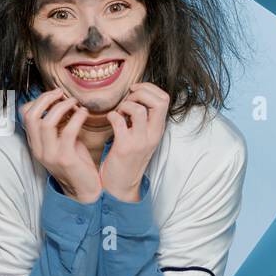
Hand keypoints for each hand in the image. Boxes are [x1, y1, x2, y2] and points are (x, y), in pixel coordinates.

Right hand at [20, 88, 100, 203]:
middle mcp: (39, 150)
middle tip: (61, 94)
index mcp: (36, 145)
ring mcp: (50, 155)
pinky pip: (68, 131)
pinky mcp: (65, 158)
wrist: (86, 190)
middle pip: (32, 116)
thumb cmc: (77, 164)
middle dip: (46, 99)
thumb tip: (61, 102)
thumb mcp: (62, 143)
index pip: (25, 116)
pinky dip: (77, 117)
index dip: (38, 100)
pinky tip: (84, 113)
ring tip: (74, 102)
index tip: (54, 95)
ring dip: (62, 107)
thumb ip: (58, 127)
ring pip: (47, 122)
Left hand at [100, 82, 168, 201]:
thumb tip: (134, 95)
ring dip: (125, 105)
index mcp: (158, 130)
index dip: (149, 88)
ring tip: (119, 113)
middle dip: (140, 92)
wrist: (121, 186)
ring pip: (139, 110)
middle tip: (127, 100)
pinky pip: (119, 121)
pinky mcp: (124, 147)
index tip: (134, 91)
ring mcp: (140, 141)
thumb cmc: (127, 159)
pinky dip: (112, 116)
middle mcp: (152, 135)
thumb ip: (142, 119)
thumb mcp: (141, 137)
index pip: (165, 99)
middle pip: (159, 101)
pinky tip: (110, 120)